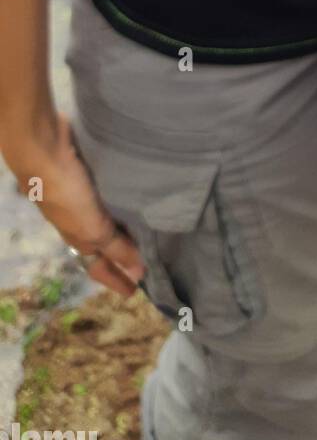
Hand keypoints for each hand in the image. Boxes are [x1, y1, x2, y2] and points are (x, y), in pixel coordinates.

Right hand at [5, 114, 144, 295]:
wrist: (45, 147)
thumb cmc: (65, 191)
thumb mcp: (91, 225)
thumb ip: (114, 245)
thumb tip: (138, 271)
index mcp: (77, 237)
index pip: (99, 266)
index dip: (116, 279)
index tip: (134, 292)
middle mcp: (79, 219)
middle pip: (103, 243)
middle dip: (122, 254)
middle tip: (146, 260)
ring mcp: (83, 196)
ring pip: (106, 218)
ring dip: (125, 226)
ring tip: (148, 228)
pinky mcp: (89, 175)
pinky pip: (110, 194)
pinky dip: (123, 200)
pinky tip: (137, 194)